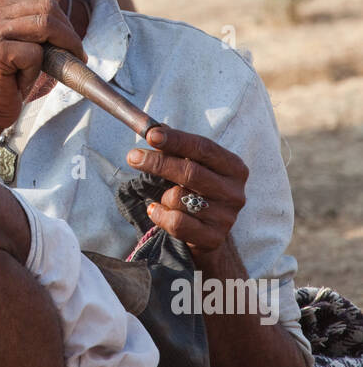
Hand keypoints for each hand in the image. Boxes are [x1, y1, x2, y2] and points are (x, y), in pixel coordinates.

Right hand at [0, 0, 85, 134]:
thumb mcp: (28, 43)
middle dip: (69, 35)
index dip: (65, 17)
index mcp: (1, 5)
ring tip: (51, 70)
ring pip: (46, 27)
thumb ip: (41, 20)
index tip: (71, 42)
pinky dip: (35, 73)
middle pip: (49, 8)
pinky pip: (35, 54)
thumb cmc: (10, 78)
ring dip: (57, 53)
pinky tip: (19, 82)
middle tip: (76, 57)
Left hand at [126, 125, 247, 262]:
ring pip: (179, 198)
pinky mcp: (213, 238)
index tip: (151, 134)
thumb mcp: (193, 168)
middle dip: (157, 163)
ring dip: (163, 196)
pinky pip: (176, 222)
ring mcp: (226, 217)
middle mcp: (234, 192)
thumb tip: (154, 129)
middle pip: (190, 172)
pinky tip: (157, 211)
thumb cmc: (197, 193)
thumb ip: (177, 150)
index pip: (203, 148)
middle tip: (133, 157)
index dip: (176, 140)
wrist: (208, 235)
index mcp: (233, 168)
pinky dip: (160, 215)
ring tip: (164, 199)